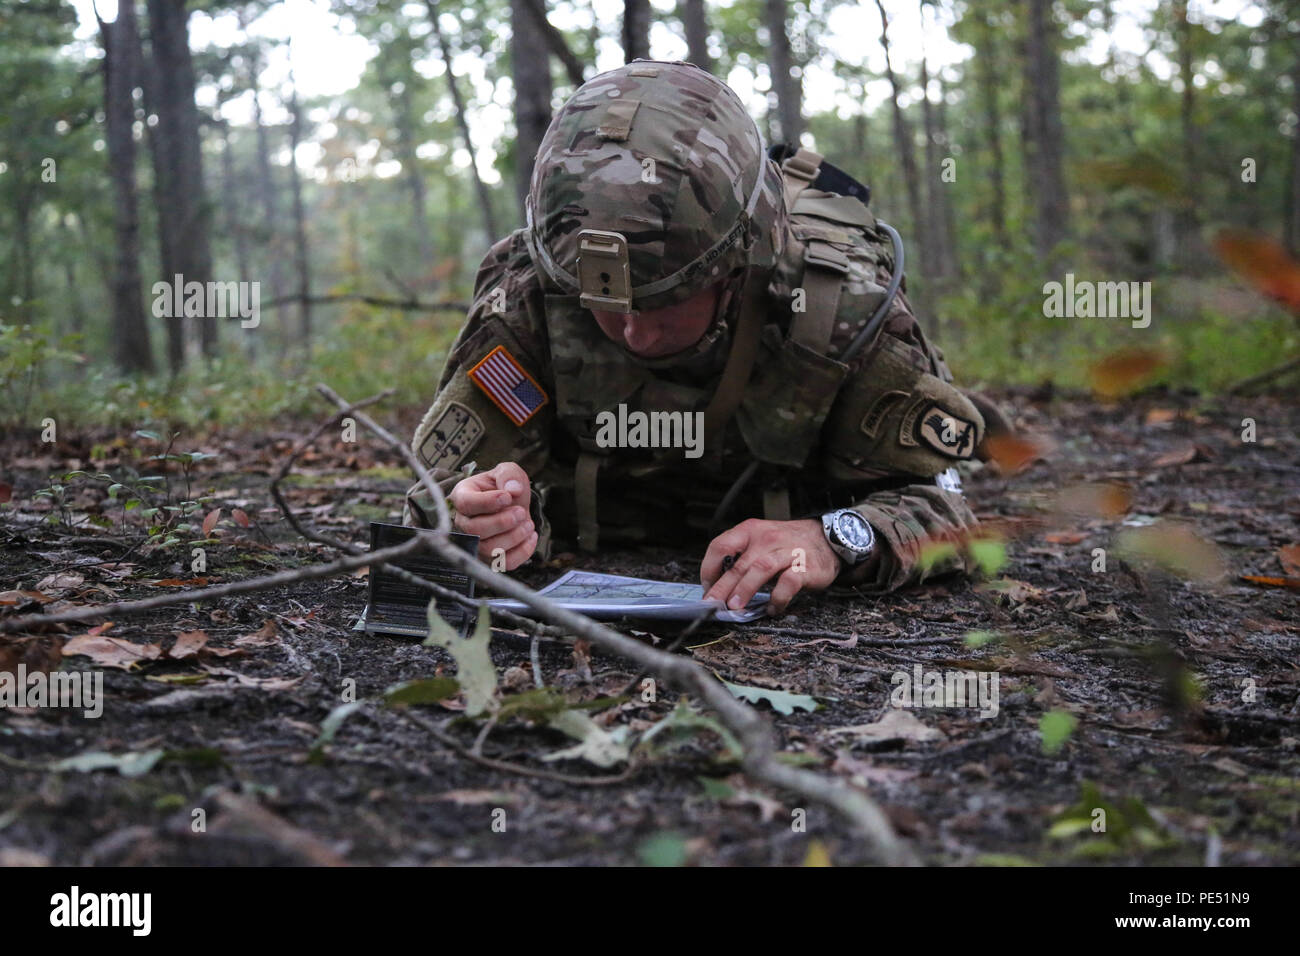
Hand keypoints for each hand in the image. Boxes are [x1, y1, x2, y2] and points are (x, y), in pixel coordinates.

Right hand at [447, 461, 537, 569]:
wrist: (511, 504)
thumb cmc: (504, 487)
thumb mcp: (507, 471)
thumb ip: (509, 475)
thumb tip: (513, 490)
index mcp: (462, 496)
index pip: (466, 504)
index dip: (488, 503)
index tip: (507, 497)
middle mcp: (463, 522)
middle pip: (476, 530)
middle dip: (502, 522)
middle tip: (520, 512)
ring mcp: (475, 543)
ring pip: (489, 550)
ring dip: (514, 537)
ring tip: (528, 524)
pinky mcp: (490, 558)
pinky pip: (504, 563)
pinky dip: (522, 551)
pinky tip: (531, 536)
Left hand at [700, 518, 841, 614]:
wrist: (827, 538)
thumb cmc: (788, 543)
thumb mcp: (760, 539)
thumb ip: (741, 556)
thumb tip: (717, 584)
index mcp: (750, 530)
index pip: (720, 546)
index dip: (709, 568)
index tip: (707, 587)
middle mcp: (767, 539)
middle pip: (739, 563)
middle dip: (722, 587)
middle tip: (712, 605)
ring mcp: (787, 552)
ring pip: (761, 569)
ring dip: (745, 589)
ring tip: (735, 607)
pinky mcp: (805, 567)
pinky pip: (788, 584)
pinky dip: (778, 599)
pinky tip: (772, 609)